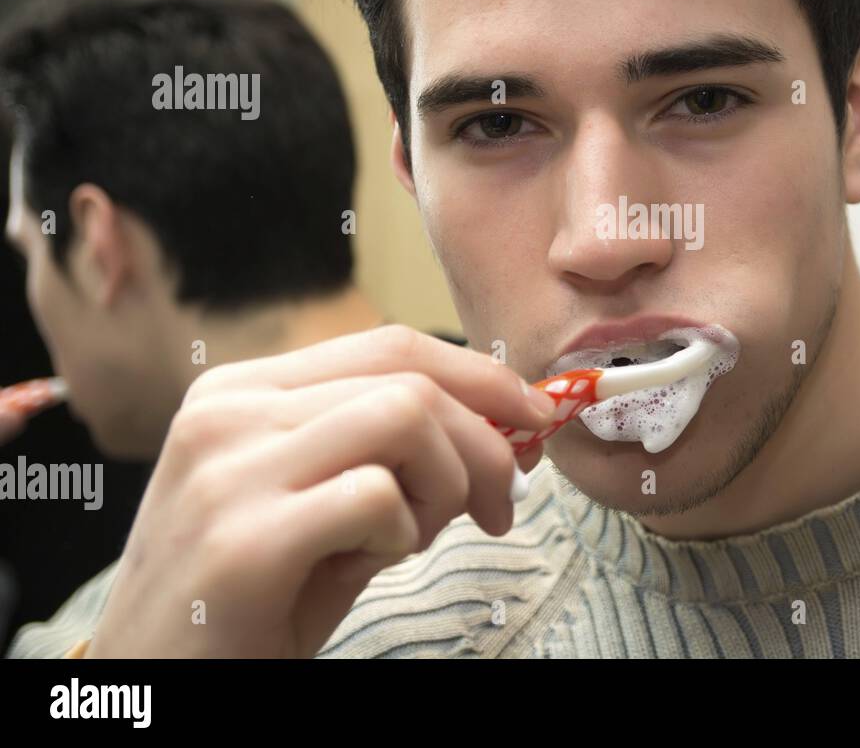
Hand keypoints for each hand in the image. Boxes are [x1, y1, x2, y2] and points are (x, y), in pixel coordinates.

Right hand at [83, 325, 556, 657]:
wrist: (159, 683)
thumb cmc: (254, 596)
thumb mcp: (320, 500)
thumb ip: (393, 450)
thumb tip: (510, 420)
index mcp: (242, 389)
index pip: (391, 345)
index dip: (480, 375)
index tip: (532, 419)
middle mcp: (227, 411)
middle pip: (410, 377)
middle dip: (486, 442)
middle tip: (500, 510)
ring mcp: (229, 469)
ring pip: (405, 418)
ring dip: (447, 485)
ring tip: (413, 542)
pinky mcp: (243, 539)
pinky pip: (376, 497)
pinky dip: (402, 536)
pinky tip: (366, 566)